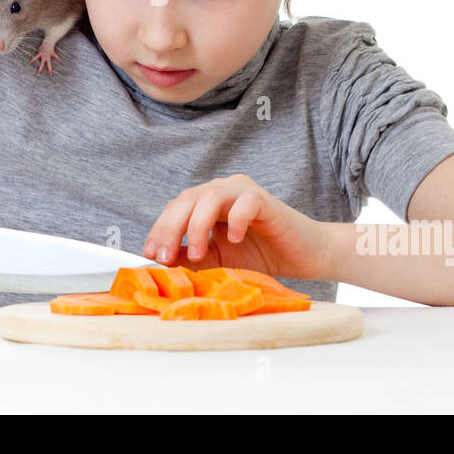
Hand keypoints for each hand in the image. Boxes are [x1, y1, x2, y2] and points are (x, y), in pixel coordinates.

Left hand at [141, 174, 329, 280]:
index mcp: (207, 203)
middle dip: (170, 227)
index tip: (149, 254)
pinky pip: (245, 202)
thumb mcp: (219, 262)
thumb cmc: (262, 256)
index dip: (159, 229)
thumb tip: (160, 262)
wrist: (304, 256)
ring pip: (210, 196)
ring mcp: (243, 192)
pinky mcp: (265, 200)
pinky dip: (235, 219)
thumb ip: (192, 258)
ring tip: (195, 253)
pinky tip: (233, 239)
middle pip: (186, 199)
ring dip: (197, 225)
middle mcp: (222, 192)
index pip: (175, 208)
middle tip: (163, 256)